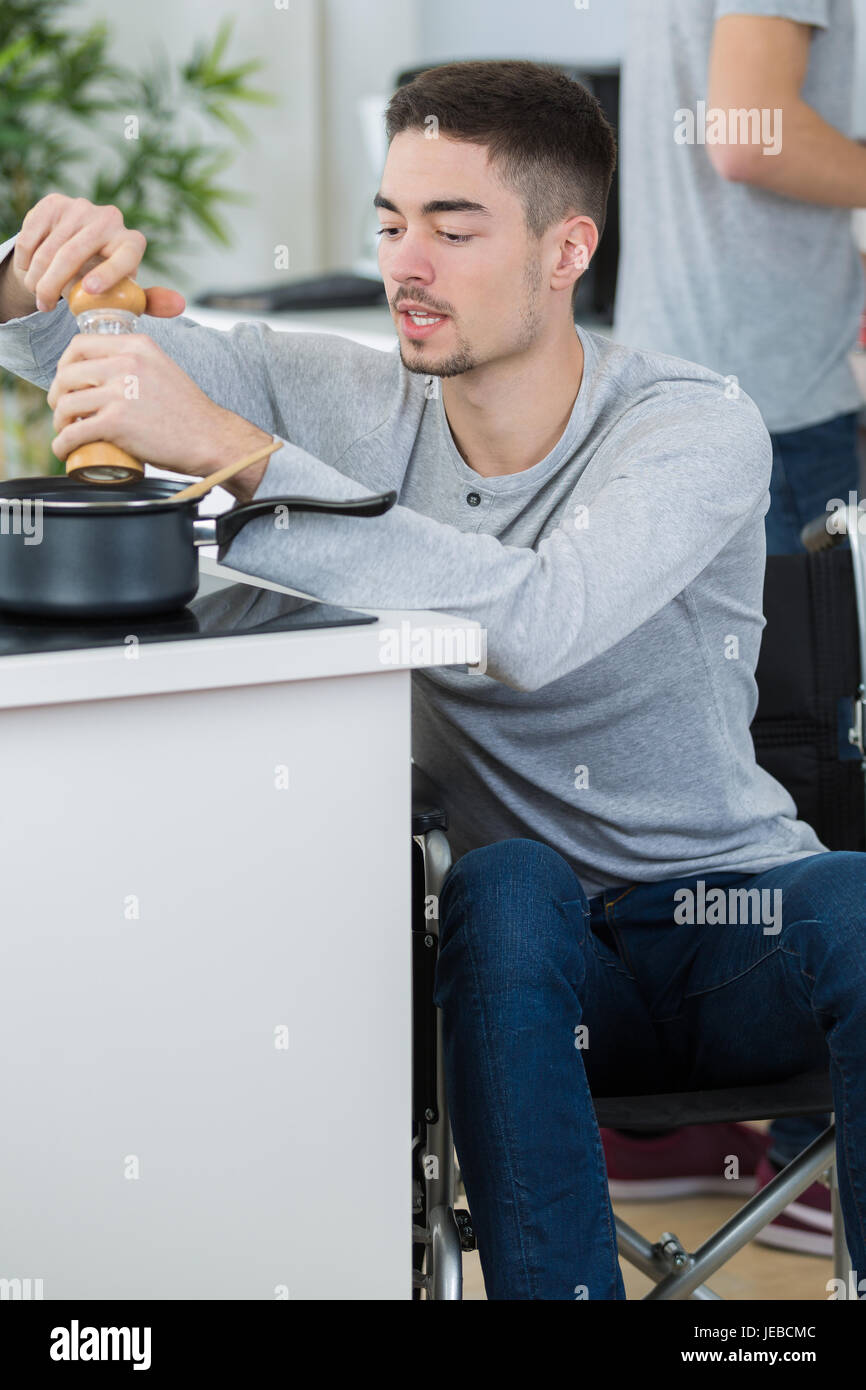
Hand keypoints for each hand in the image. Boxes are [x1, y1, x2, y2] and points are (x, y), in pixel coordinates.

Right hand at [13, 193, 183, 316]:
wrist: (76, 255)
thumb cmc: (106, 281)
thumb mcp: (128, 294)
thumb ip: (151, 301)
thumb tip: (180, 305)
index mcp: (132, 242)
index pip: (125, 256)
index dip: (109, 272)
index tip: (91, 290)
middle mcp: (109, 219)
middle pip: (76, 253)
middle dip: (55, 283)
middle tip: (45, 305)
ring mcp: (81, 208)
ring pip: (51, 246)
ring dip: (37, 275)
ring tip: (37, 294)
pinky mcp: (55, 203)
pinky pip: (34, 234)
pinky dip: (27, 259)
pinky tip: (30, 272)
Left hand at [48, 332, 268, 477]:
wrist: (210, 438)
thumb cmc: (189, 412)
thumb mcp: (162, 369)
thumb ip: (138, 364)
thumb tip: (107, 372)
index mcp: (136, 346)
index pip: (81, 345)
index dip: (65, 365)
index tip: (66, 382)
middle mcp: (127, 363)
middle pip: (68, 373)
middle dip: (57, 394)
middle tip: (63, 410)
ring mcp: (120, 392)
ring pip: (67, 403)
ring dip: (59, 421)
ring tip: (66, 431)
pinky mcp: (116, 422)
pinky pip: (74, 432)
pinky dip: (62, 444)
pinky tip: (63, 449)